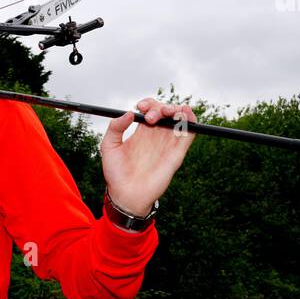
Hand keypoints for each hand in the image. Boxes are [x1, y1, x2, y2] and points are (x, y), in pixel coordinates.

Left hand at [99, 98, 196, 216]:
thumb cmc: (116, 173)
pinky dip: (191, 120)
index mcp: (142, 132)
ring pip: (180, 119)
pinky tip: (183, 115)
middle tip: (149, 118)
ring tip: (166, 113)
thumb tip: (128, 113)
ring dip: (177, 110)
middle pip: (166, 112)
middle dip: (161, 107)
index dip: (149, 104)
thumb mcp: (108, 146)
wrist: (126, 195)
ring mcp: (168, 143)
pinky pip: (190, 133)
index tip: (140, 106)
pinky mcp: (177, 153)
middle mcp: (157, 136)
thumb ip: (115, 127)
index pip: (151, 110)